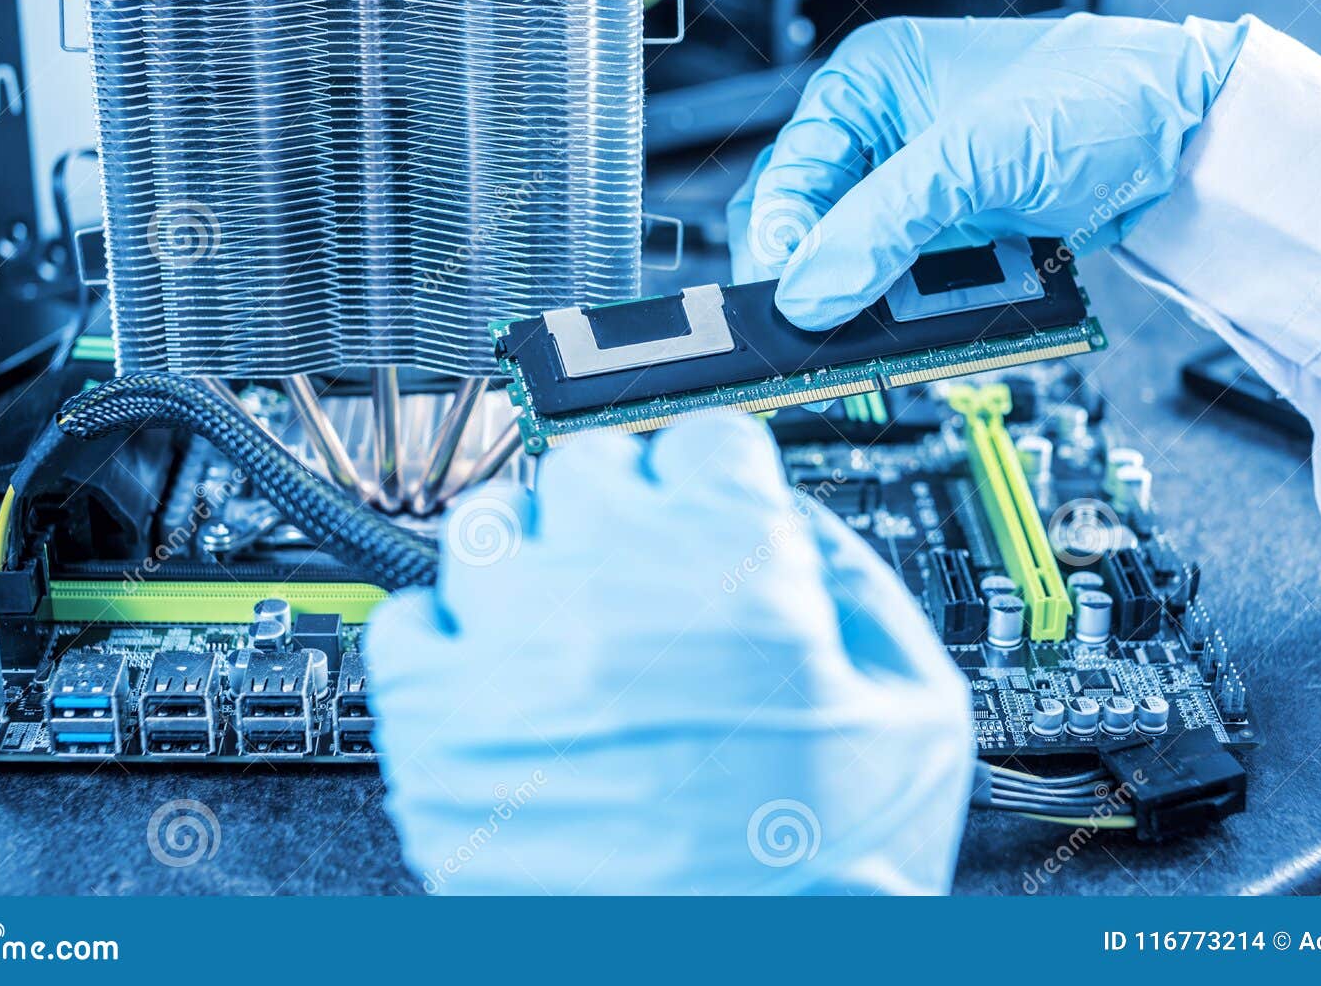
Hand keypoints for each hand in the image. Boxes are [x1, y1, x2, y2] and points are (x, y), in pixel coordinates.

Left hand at [367, 417, 972, 894]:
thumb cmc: (828, 883)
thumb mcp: (915, 706)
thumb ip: (851, 577)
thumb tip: (784, 520)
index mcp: (733, 564)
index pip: (702, 437)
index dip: (718, 483)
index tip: (714, 512)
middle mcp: (605, 587)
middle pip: (586, 464)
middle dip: (623, 513)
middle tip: (647, 582)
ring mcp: (508, 655)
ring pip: (486, 523)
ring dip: (532, 561)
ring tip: (571, 629)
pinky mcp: (433, 733)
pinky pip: (406, 622)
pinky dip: (447, 639)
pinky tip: (501, 680)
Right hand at [728, 13, 1248, 328]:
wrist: (1195, 138)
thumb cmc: (1103, 99)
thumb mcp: (975, 159)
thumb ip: (881, 226)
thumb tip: (807, 292)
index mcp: (865, 84)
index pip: (784, 176)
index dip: (781, 246)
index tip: (791, 307)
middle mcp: (880, 133)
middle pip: (806, 225)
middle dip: (820, 279)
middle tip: (825, 335)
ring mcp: (916, 188)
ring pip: (852, 265)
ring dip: (871, 303)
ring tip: (894, 330)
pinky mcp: (950, 234)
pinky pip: (904, 286)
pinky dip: (916, 313)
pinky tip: (936, 322)